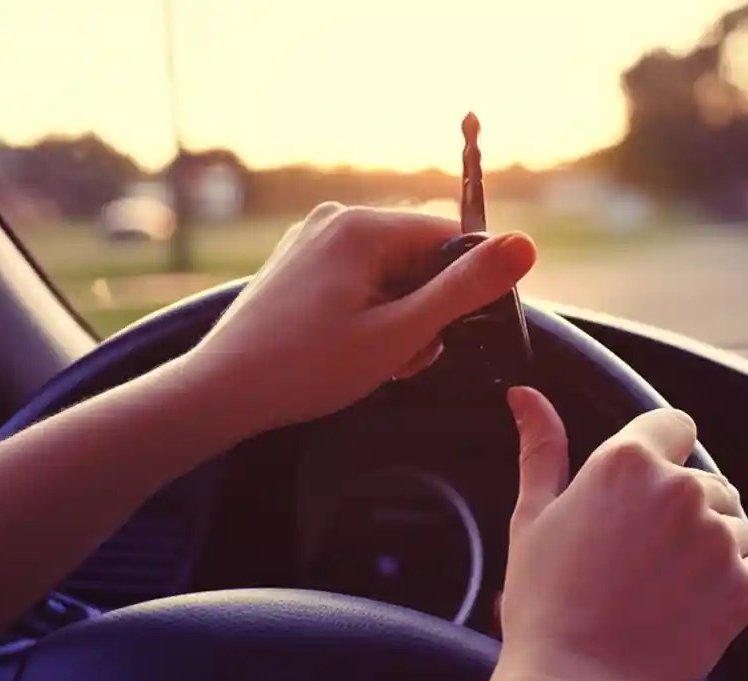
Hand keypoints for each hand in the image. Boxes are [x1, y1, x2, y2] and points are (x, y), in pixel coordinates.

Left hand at [184, 203, 535, 433]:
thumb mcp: (401, 333)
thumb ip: (466, 289)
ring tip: (376, 362)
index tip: (452, 333)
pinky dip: (370, 316)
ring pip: (391, 274)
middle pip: (420, 257)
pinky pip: (359, 281)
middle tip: (404, 358)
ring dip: (400, 319)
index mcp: (363, 226)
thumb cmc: (308, 367)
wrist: (221, 392)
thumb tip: (526, 245)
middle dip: (426, 311)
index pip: (450, 238)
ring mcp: (314, 241)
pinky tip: (352, 352)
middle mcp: (337, 220)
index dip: (463, 289)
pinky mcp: (300, 265)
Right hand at [482, 387, 747, 680]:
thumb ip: (542, 448)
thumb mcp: (533, 517)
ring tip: (661, 584)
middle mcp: (681, 489)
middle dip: (681, 507)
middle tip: (640, 555)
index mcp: (628, 462)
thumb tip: (526, 396)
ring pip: (733, 521)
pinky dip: (733, 583)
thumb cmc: (547, 605)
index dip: (659, 455)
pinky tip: (688, 604)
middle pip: (704, 478)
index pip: (676, 424)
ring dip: (708, 545)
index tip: (641, 492)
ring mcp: (717, 538)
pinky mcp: (744, 585)